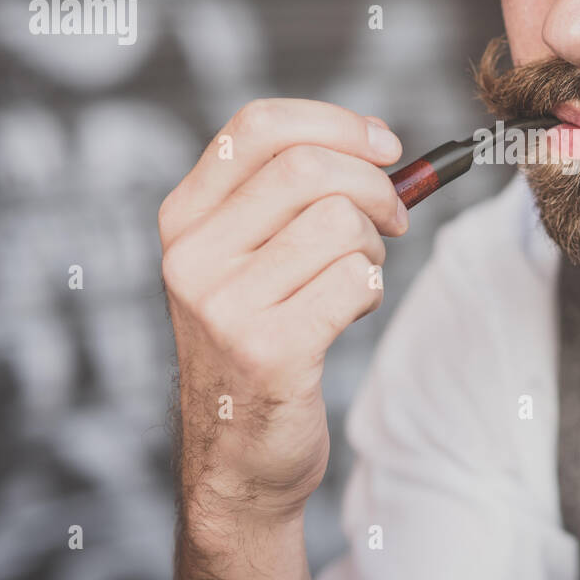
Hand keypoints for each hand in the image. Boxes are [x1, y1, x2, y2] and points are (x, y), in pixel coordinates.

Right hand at [158, 99, 406, 579]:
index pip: (257, 127)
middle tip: (396, 217)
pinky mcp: (268, 350)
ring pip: (339, 223)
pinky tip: (351, 310)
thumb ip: (291, 198)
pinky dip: (371, 287)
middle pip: (308, 168)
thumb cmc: (259, 342)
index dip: (335, 123)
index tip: (385, 145)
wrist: (237, 456)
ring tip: (359, 273)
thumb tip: (379, 143)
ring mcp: (224, 306)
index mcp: (183, 219)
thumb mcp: (246, 260)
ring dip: (373, 246)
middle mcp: (191, 257)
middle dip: (375, 185)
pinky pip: (355, 278)